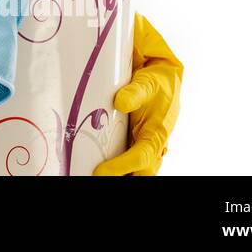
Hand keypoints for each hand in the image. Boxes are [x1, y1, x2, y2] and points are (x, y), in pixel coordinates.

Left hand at [93, 13, 182, 174]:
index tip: (101, 171)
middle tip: (92, 174)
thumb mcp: (148, 82)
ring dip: (117, 172)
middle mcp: (152, 143)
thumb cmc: (157, 80)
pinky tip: (91, 163)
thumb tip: (120, 101)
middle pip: (139, 171)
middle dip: (120, 175)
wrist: (163, 76)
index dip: (122, 166)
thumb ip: (136, 91)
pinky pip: (124, 155)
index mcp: (158, 133)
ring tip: (88, 171)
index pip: (142, 157)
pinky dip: (113, 164)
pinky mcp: (133, 140)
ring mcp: (143, 143)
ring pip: (133, 168)